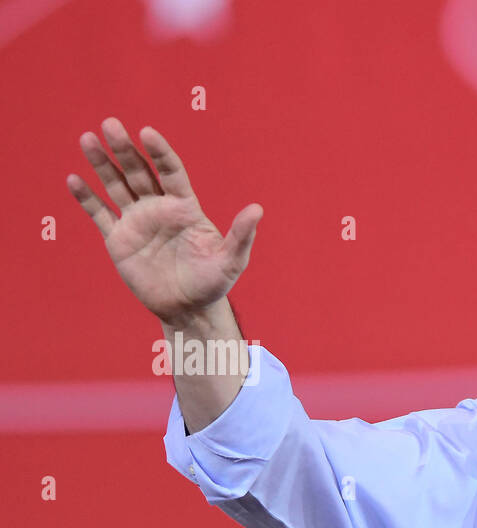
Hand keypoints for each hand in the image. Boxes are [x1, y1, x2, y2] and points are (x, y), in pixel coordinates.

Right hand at [67, 118, 261, 323]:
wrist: (188, 309)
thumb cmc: (213, 284)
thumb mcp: (231, 261)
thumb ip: (241, 235)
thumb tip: (258, 209)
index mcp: (185, 207)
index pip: (171, 172)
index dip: (160, 152)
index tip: (147, 132)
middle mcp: (159, 208)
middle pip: (140, 172)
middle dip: (125, 149)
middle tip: (110, 124)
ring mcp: (137, 221)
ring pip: (117, 185)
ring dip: (102, 163)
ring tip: (88, 138)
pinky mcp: (119, 239)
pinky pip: (100, 214)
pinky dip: (87, 198)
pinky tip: (74, 180)